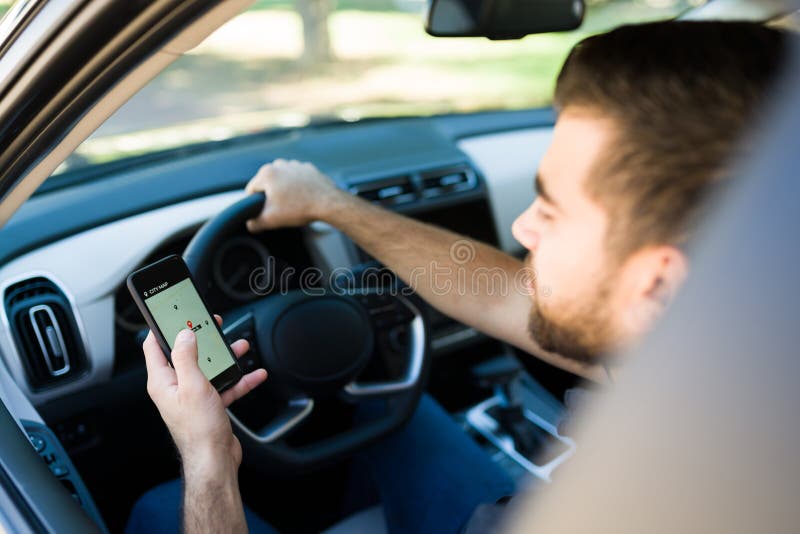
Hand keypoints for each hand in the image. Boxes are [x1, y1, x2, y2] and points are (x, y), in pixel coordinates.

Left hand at [142, 315, 266, 473]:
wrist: (215, 460)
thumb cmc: (199, 430)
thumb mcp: (192, 385)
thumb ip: (186, 356)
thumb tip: (183, 334)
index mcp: (163, 381)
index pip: (153, 347)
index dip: (161, 328)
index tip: (172, 313)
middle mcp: (176, 387)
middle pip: (186, 354)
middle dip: (201, 338)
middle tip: (211, 325)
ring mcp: (193, 396)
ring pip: (208, 368)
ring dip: (225, 357)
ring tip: (239, 347)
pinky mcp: (210, 405)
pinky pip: (224, 386)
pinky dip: (239, 379)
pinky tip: (254, 374)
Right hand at [245, 159, 342, 231]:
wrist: (329, 203)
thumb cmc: (300, 209)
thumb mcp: (271, 220)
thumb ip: (255, 222)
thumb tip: (250, 224)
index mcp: (267, 173)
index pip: (251, 190)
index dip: (253, 203)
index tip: (261, 212)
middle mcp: (280, 164)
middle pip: (267, 184)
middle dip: (271, 197)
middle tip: (280, 210)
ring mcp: (295, 165)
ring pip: (282, 180)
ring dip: (284, 191)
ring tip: (293, 204)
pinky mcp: (308, 169)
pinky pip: (297, 179)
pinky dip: (297, 187)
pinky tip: (303, 198)